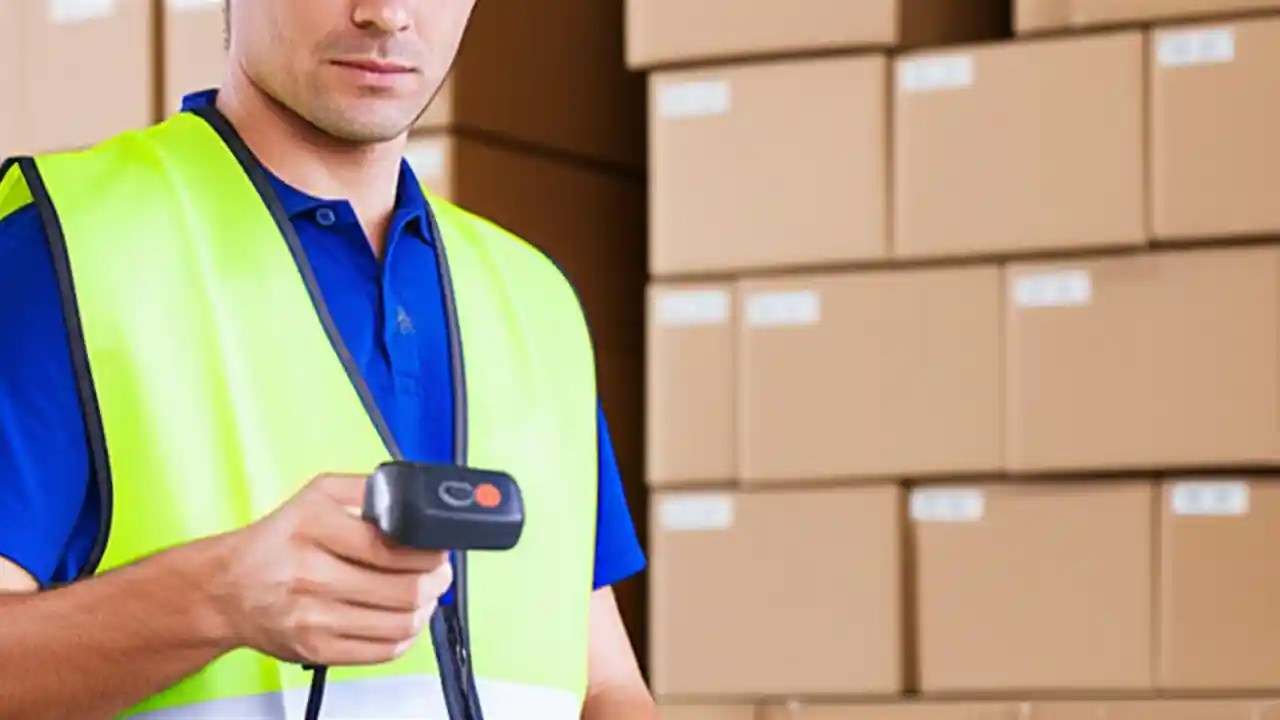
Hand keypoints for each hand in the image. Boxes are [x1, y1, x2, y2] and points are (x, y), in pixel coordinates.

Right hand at [209, 473, 451, 665]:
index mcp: (313, 528)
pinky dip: (405, 635)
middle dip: (435, 580)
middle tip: (438, 571)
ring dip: (425, 609)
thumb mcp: (318, 494)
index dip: (428, 551)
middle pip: (403, 589)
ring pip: (400, 624)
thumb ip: (368, 488)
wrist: (227, 589)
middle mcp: (310, 575)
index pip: (391, 547)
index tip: (436, 548)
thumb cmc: (277, 542)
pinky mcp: (316, 651)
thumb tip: (412, 496)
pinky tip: (401, 618)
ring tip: (424, 594)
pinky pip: (382, 651)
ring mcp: (312, 618)